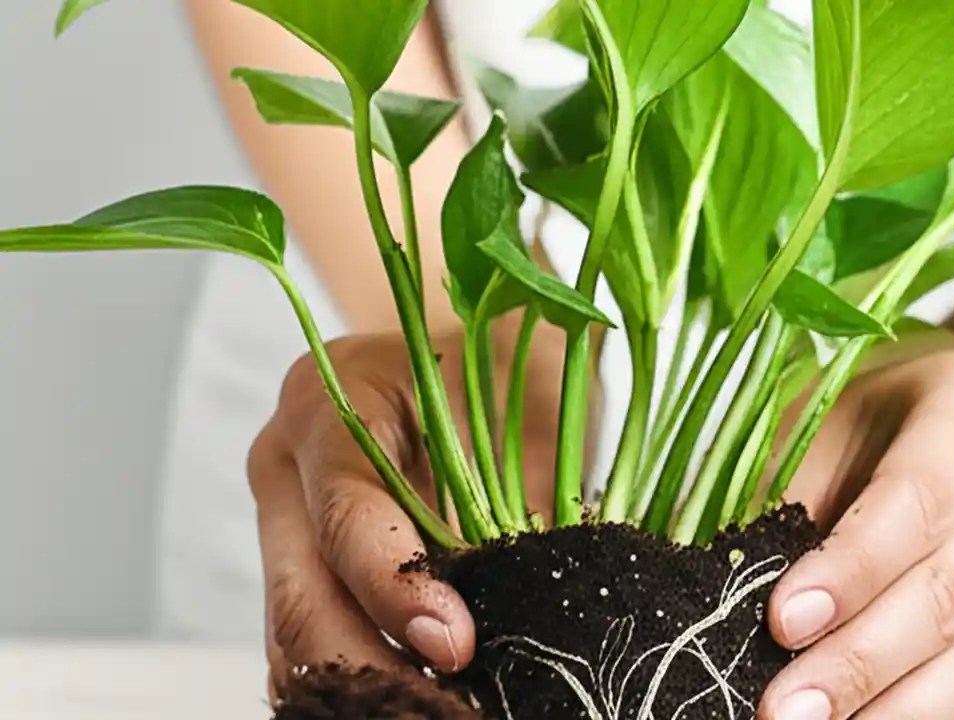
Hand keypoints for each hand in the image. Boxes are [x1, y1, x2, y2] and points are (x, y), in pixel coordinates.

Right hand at [248, 329, 559, 697]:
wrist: (474, 346)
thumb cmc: (509, 368)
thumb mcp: (529, 411)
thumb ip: (516, 502)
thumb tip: (529, 610)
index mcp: (333, 399)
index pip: (346, 516)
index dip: (397, 592)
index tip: (457, 646)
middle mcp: (287, 460)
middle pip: (300, 597)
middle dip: (371, 671)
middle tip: (447, 711)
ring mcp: (283, 515)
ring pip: (292, 635)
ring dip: (362, 686)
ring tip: (440, 711)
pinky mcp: (299, 561)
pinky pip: (312, 637)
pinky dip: (361, 677)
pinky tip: (420, 697)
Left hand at [761, 351, 953, 719]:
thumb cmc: (882, 423)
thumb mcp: (827, 419)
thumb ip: (789, 489)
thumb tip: (722, 578)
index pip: (922, 495)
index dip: (853, 567)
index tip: (781, 621)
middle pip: (953, 589)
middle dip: (860, 659)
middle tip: (784, 707)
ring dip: (894, 709)